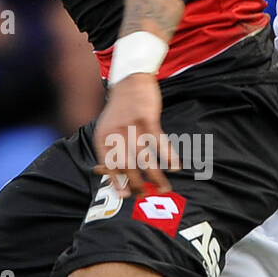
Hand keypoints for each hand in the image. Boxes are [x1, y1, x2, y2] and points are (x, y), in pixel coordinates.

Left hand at [94, 72, 167, 195]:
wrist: (129, 80)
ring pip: (145, 158)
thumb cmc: (120, 110)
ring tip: (165, 187)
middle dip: (138, 184)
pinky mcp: (147, 118)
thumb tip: (118, 178)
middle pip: (127, 165)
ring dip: (156, 176)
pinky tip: (175, 167)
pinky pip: (159, 142)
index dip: (117, 182)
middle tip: (148, 195)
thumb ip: (112, 150)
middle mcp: (115, 133)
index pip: (108, 165)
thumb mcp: (108, 128)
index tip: (127, 196)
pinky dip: (168, 157)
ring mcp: (131, 126)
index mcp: (103, 137)